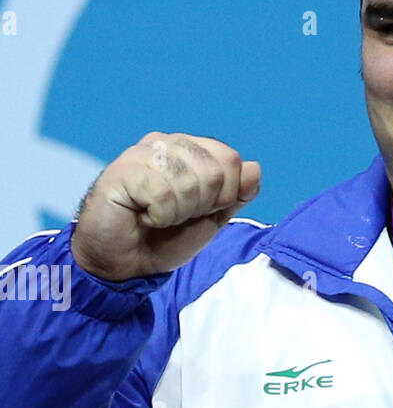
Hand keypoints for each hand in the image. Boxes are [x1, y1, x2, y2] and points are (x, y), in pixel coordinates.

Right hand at [71, 131, 261, 280]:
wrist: (125, 264)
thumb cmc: (163, 239)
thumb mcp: (210, 219)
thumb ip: (235, 195)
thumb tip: (254, 168)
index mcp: (187, 148)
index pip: (230, 159)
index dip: (224, 195)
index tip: (197, 211)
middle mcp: (164, 143)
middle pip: (215, 171)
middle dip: (201, 206)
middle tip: (174, 216)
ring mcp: (141, 153)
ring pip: (190, 182)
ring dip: (179, 213)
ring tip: (158, 217)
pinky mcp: (122, 171)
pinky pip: (164, 194)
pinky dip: (160, 217)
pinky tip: (143, 216)